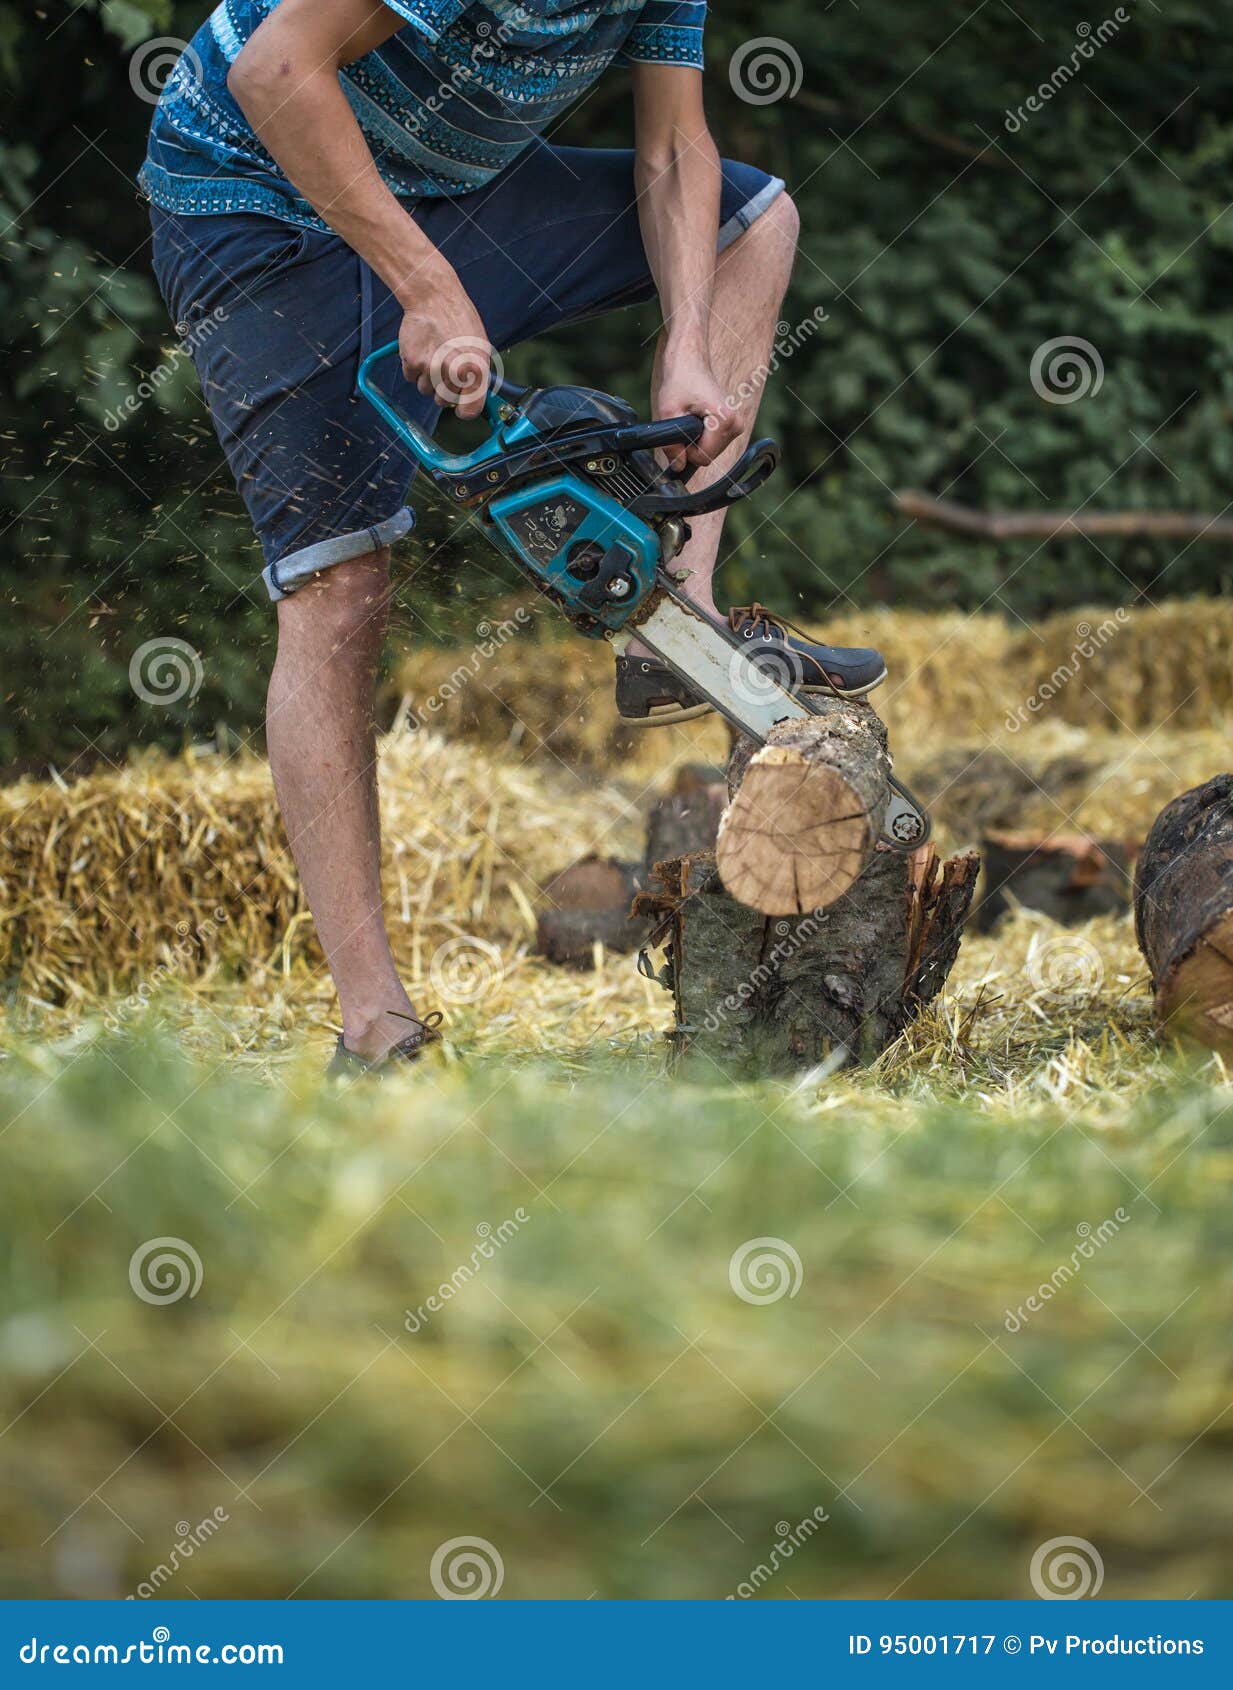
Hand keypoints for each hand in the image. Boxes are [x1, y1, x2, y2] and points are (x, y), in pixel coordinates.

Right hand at [398, 264, 492, 420]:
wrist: (434, 297)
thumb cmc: (460, 321)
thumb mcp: (481, 347)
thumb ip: (477, 376)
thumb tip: (471, 399)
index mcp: (475, 371)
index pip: (469, 410)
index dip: (463, 410)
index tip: (460, 407)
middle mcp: (453, 372)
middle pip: (442, 401)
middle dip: (442, 389)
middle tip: (444, 368)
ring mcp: (431, 368)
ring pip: (425, 390)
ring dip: (427, 378)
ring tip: (433, 354)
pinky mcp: (412, 361)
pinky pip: (411, 377)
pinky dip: (414, 368)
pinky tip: (422, 349)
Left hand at [652, 340, 739, 472]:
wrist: (690, 358)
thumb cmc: (680, 379)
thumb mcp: (668, 412)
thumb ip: (671, 444)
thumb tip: (678, 466)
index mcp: (725, 421)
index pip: (703, 458)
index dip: (685, 451)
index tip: (678, 430)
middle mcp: (736, 424)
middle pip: (708, 456)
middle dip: (691, 445)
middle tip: (682, 420)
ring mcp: (737, 425)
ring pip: (710, 451)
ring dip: (695, 440)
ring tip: (689, 416)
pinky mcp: (733, 425)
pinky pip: (713, 444)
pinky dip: (701, 436)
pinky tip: (696, 417)